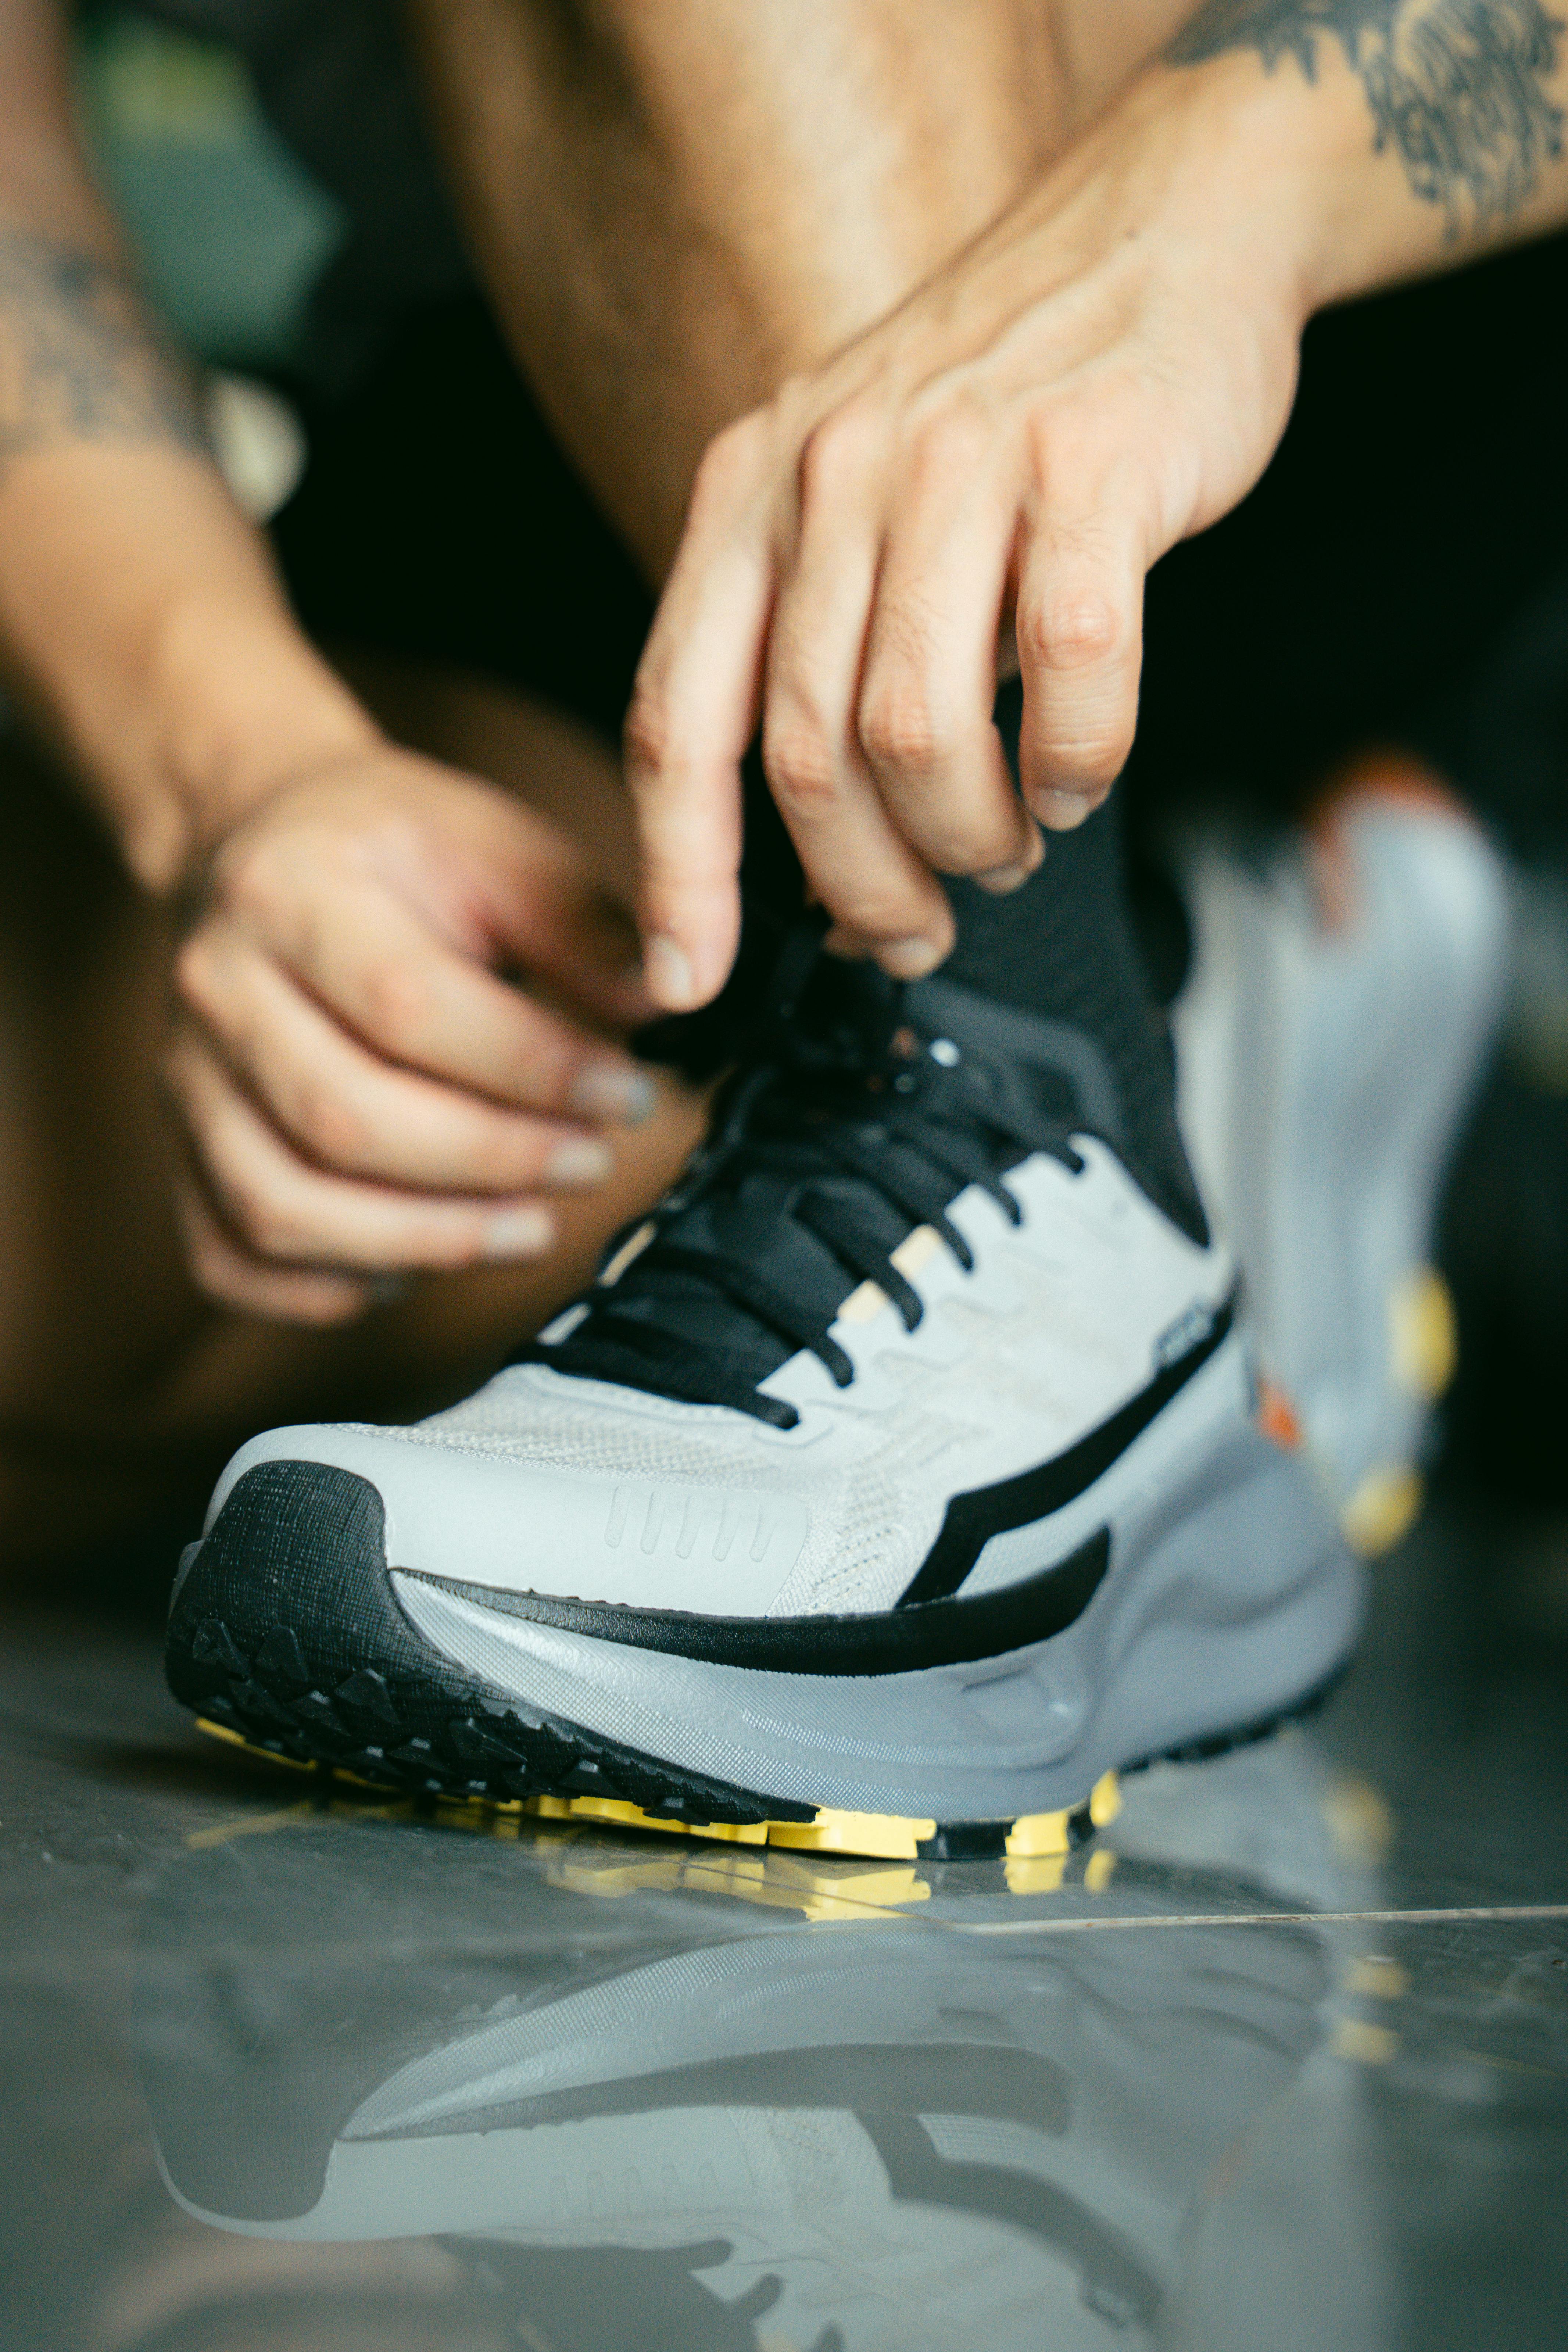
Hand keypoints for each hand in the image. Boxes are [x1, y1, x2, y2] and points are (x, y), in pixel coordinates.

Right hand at [164, 746, 655, 1321]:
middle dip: (493, 1163)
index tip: (626, 1097)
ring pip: (284, 1207)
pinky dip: (329, 1287)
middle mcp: (216, 989)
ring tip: (532, 1229)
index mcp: (288, 890)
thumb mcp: (499, 845)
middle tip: (591, 1165)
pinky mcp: (180, 1152)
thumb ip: (583, 928)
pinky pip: (234, 1257)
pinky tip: (420, 1266)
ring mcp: (183, 1081)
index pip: (409, 1008)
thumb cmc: (401, 854)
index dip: (533, 1072)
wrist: (261, 843)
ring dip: (425, 1242)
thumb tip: (661, 1010)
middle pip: (345, 1120)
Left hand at [627, 60, 1313, 1006]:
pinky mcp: (1089, 466)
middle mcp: (831, 476)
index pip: (678, 717)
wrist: (1155, 227)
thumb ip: (812, 640)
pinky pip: (1066, 669)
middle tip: (915, 927)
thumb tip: (815, 846)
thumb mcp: (850, 490)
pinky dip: (1077, 758)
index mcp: (749, 496)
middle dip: (862, 884)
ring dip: (967, 834)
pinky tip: (1077, 773)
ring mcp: (958, 465)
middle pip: (804, 756)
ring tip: (1003, 844)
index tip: (687, 978)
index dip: (677, 870)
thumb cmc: (1005, 398)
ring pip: (918, 733)